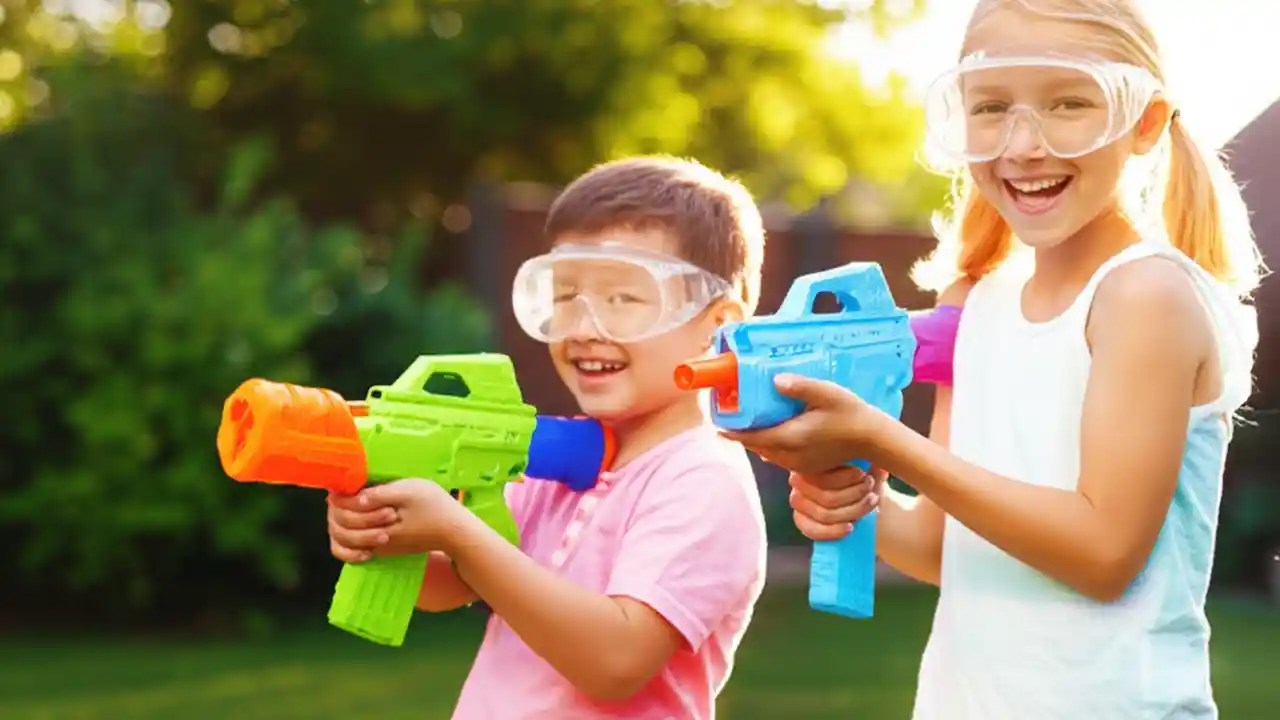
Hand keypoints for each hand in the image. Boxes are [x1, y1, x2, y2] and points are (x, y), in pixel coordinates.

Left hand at [327, 479, 466, 560]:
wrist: (454, 532)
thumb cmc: (435, 507)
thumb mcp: (409, 491)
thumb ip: (380, 494)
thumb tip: (354, 495)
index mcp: (379, 524)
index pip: (346, 511)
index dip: (341, 496)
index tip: (343, 483)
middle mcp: (375, 541)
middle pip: (342, 527)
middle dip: (339, 508)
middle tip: (342, 491)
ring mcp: (380, 548)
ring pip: (348, 539)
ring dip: (345, 521)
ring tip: (349, 502)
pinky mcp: (386, 550)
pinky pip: (358, 545)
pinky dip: (352, 534)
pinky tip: (359, 518)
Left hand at [721, 373, 885, 474]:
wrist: (873, 439)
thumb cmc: (851, 413)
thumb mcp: (826, 393)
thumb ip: (800, 386)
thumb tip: (775, 380)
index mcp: (791, 438)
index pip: (752, 438)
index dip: (732, 432)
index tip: (717, 424)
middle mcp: (791, 456)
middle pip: (756, 447)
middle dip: (742, 434)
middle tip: (731, 418)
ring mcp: (799, 464)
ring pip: (767, 453)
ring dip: (756, 440)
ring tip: (748, 423)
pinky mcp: (807, 467)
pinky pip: (780, 457)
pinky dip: (770, 445)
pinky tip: (773, 431)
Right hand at [789, 466, 886, 540]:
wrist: (861, 494)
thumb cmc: (861, 475)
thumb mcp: (866, 465)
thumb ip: (869, 464)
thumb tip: (878, 467)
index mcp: (811, 461)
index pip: (823, 475)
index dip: (846, 478)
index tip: (865, 476)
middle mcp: (798, 480)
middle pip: (826, 497)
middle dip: (854, 496)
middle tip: (871, 493)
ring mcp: (798, 502)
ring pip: (825, 514)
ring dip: (853, 511)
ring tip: (870, 504)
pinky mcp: (801, 520)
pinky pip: (814, 530)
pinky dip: (834, 531)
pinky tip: (850, 527)